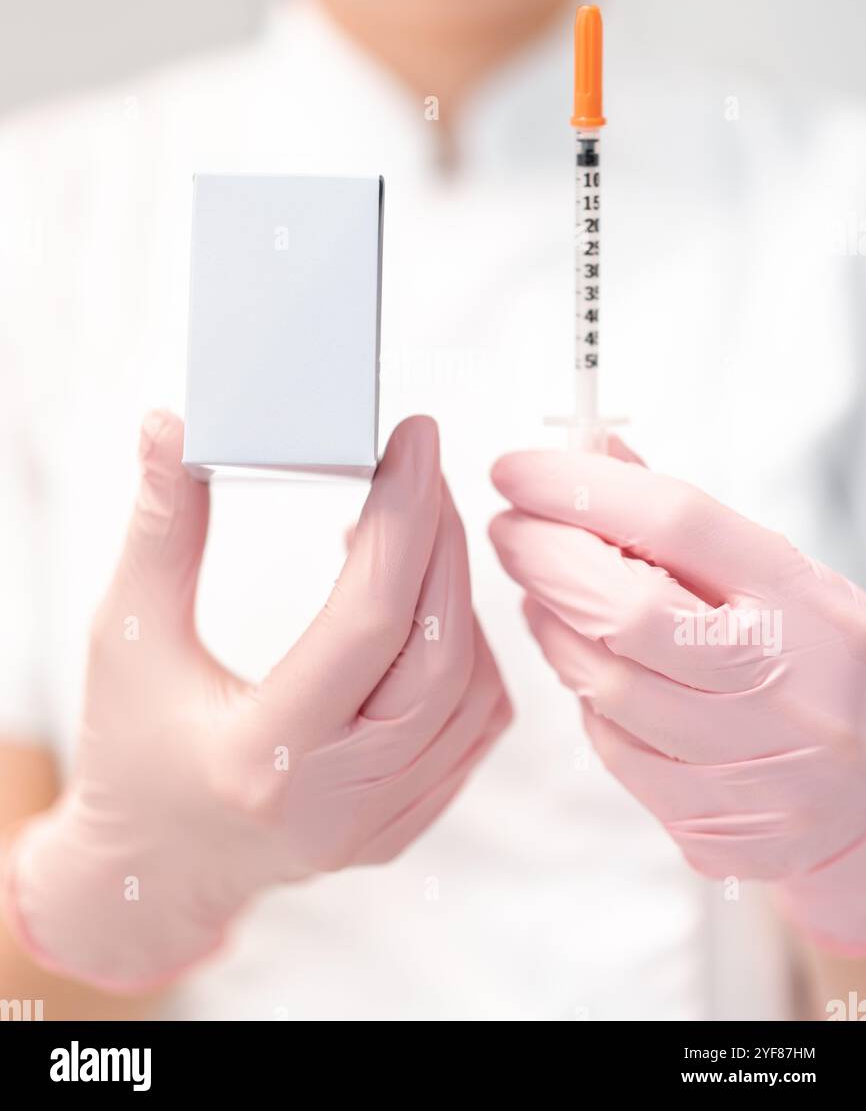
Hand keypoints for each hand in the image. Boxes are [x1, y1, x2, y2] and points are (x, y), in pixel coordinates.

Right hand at [1, 414, 510, 989]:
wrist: (147, 870)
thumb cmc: (129, 754)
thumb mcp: (127, 635)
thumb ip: (162, 529)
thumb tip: (173, 429)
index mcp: (260, 758)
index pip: (368, 620)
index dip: (403, 517)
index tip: (415, 442)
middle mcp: (333, 802)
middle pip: (437, 650)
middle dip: (440, 542)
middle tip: (421, 470)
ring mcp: (376, 825)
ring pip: (471, 689)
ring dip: (456, 596)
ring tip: (409, 534)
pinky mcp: (401, 828)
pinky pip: (472, 728)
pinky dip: (466, 653)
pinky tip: (424, 607)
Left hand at [489, 445, 865, 955]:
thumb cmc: (820, 667)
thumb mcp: (785, 579)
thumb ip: (689, 523)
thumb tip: (598, 456)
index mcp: (800, 601)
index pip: (676, 523)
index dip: (580, 489)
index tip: (519, 470)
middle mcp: (777, 683)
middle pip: (622, 609)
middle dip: (543, 557)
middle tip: (508, 527)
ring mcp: (745, 763)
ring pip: (602, 683)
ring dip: (550, 625)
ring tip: (541, 590)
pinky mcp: (711, 825)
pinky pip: (612, 747)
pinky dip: (583, 694)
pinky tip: (585, 662)